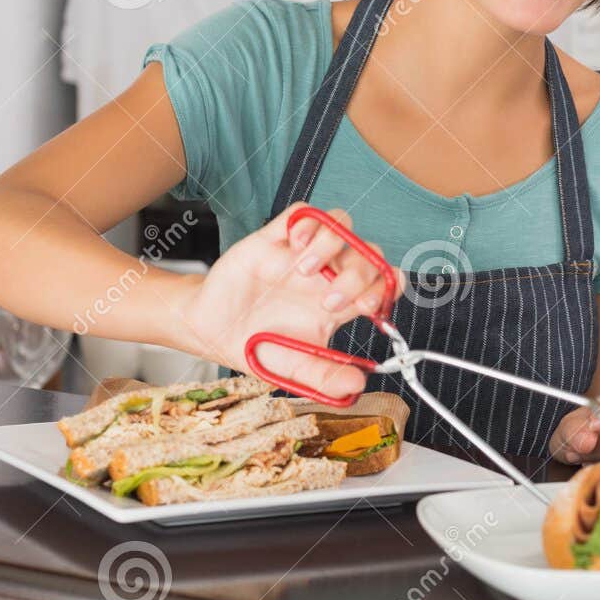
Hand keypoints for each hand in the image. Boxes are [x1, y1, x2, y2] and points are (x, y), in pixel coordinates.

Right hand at [169, 203, 396, 399]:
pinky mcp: (274, 238)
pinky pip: (302, 212)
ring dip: (331, 245)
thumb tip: (358, 387)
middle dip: (359, 274)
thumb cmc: (259, 346)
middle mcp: (328, 274)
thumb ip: (325, 378)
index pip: (384, 281)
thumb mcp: (294, 370)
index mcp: (341, 303)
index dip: (388, 287)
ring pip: (341, 225)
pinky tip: (295, 246)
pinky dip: (307, 222)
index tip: (368, 307)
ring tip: (305, 271)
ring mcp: (302, 253)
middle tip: (330, 302)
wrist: (212, 332)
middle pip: (368, 252)